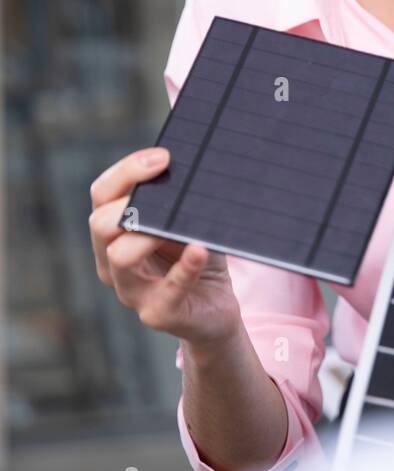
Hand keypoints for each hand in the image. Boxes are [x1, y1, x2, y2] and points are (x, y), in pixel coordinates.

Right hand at [89, 148, 240, 344]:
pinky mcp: (159, 314)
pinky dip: (185, 268)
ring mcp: (132, 291)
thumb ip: (179, 199)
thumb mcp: (185, 222)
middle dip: (130, 199)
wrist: (215, 307)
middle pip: (100, 224)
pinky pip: (168, 291)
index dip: (127, 171)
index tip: (163, 156)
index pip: (101, 195)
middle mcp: (111, 262)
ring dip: (147, 234)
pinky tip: (199, 250)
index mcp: (112, 233)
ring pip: (119, 257)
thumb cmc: (196, 255)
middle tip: (167, 180)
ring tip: (175, 222)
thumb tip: (191, 165)